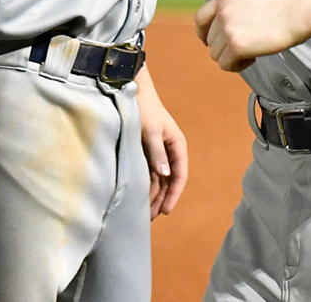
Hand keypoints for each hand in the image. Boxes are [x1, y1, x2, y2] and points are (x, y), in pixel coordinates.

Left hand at [135, 70, 188, 216]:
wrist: (131, 92)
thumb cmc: (144, 109)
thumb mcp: (150, 131)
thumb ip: (157, 153)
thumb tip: (164, 175)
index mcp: (177, 145)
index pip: (179, 175)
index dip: (174, 194)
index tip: (166, 210)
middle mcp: (170, 151)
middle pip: (168, 181)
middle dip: (161, 199)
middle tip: (150, 218)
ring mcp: (158, 152)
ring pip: (158, 180)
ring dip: (152, 196)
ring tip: (142, 214)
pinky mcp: (146, 152)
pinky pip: (148, 173)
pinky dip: (145, 186)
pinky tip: (138, 198)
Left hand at [194, 0, 310, 71]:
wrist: (297, 12)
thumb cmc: (282, 6)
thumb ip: (233, 10)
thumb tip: (223, 29)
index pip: (200, 19)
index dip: (204, 34)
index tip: (210, 43)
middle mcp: (222, 13)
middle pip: (210, 41)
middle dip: (225, 48)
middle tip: (247, 47)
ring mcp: (227, 29)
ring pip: (216, 55)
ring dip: (232, 58)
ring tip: (252, 52)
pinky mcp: (236, 46)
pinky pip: (225, 65)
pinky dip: (237, 66)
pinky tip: (253, 59)